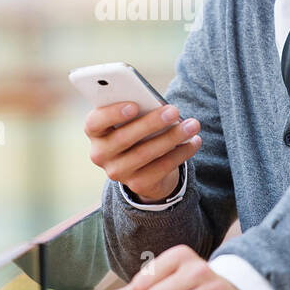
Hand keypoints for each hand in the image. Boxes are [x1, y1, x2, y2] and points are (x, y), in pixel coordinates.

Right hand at [84, 101, 201, 200]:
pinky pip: (161, 168)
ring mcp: (117, 172)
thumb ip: (137, 109)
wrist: (142, 165)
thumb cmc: (137, 128)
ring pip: (145, 153)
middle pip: (124, 138)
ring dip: (172, 137)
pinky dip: (180, 153)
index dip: (112, 114)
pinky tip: (194, 142)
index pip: (95, 122)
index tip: (134, 105)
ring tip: (192, 125)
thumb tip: (160, 106)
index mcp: (95, 131)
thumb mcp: (132, 118)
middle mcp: (100, 154)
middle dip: (152, 123)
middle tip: (174, 111)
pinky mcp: (137, 184)